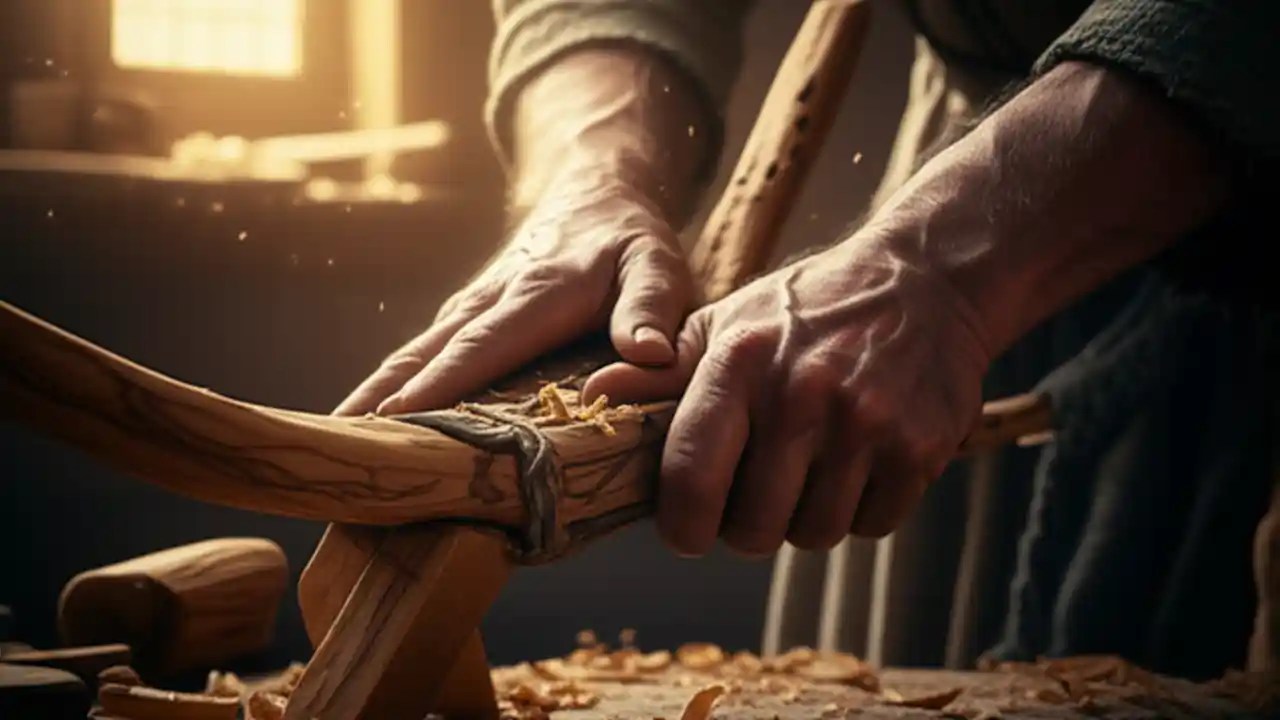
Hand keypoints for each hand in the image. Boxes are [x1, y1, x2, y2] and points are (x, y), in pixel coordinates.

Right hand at [337, 166, 692, 415]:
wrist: (593, 194)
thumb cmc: (631, 242)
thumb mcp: (658, 265)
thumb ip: (653, 306)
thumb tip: (647, 355)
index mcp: (539, 292)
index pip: (485, 343)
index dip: (441, 382)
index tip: (396, 418)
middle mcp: (490, 300)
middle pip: (426, 352)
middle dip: (381, 398)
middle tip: (335, 447)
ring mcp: (468, 309)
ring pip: (412, 354)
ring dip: (371, 395)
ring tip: (331, 444)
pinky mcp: (462, 319)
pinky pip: (419, 356)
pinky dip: (387, 389)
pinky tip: (363, 426)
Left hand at [584, 236, 992, 555]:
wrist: (925, 281)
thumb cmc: (809, 308)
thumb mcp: (727, 324)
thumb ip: (661, 373)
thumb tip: (590, 399)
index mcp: (740, 363)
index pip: (691, 476)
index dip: (682, 525)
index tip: (686, 531)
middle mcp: (801, 394)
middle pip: (753, 527)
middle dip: (748, 527)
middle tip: (756, 498)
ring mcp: (864, 423)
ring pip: (814, 534)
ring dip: (806, 520)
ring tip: (810, 473)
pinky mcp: (917, 447)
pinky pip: (872, 526)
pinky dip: (861, 511)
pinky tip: (858, 466)